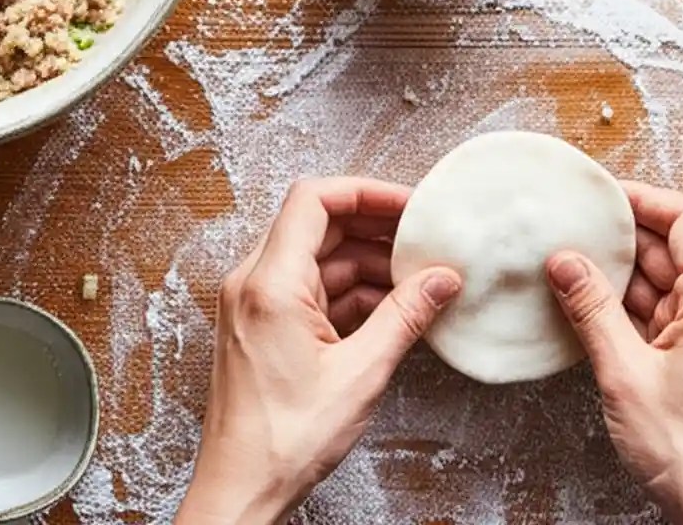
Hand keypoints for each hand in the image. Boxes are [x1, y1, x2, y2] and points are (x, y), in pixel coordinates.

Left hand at [176, 177, 461, 524]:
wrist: (240, 489)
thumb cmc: (284, 441)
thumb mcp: (361, 374)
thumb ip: (405, 317)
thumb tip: (442, 280)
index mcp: (270, 284)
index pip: (314, 200)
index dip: (366, 192)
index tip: (410, 206)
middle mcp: (254, 284)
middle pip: (317, 226)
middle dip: (374, 228)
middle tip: (424, 239)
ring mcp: (255, 306)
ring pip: (317, 259)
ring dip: (366, 263)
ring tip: (418, 280)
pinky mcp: (262, 328)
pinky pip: (310, 291)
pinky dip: (350, 293)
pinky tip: (391, 309)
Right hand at [545, 182, 682, 524]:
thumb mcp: (625, 375)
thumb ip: (592, 310)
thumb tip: (564, 261)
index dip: (641, 198)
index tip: (598, 194)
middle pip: (677, 248)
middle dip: (622, 238)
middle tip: (571, 230)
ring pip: (670, 284)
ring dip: (624, 276)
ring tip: (570, 269)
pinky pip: (671, 315)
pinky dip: (634, 309)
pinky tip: (593, 310)